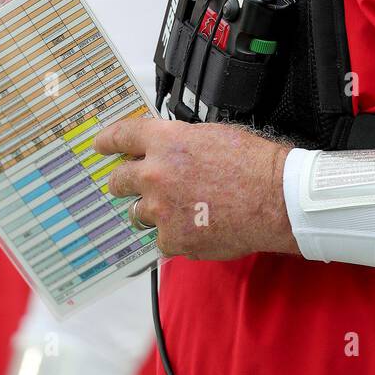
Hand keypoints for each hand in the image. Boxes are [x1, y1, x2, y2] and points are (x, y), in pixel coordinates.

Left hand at [94, 115, 297, 260]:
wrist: (275, 198)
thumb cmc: (253, 164)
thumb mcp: (213, 136)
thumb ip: (181, 142)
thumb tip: (168, 151)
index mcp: (166, 141)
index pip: (122, 137)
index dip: (107, 141)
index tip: (99, 146)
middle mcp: (156, 174)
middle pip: (119, 180)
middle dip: (123, 182)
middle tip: (133, 186)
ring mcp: (161, 209)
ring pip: (138, 213)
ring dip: (153, 211)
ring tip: (180, 210)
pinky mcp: (172, 238)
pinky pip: (160, 239)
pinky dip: (174, 235)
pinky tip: (196, 227)